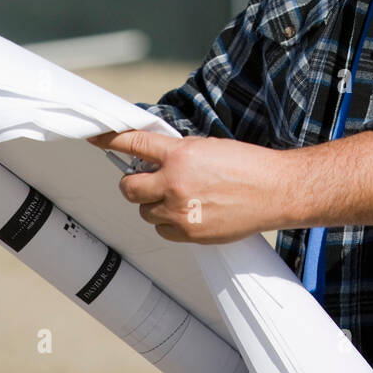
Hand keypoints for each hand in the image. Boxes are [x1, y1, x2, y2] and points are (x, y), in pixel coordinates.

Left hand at [86, 129, 286, 243]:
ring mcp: (180, 211)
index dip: (111, 140)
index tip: (98, 139)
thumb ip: (178, 152)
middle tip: (145, 179)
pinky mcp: (188, 233)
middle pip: (129, 187)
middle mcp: (175, 182)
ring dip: (154, 203)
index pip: (134, 144)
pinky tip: (188, 212)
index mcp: (180, 155)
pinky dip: (168, 222)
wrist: (274, 191)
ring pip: (144, 211)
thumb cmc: (248, 166)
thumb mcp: (208, 147)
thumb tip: (154, 158)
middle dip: (134, 182)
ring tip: (180, 196)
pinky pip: (162, 230)